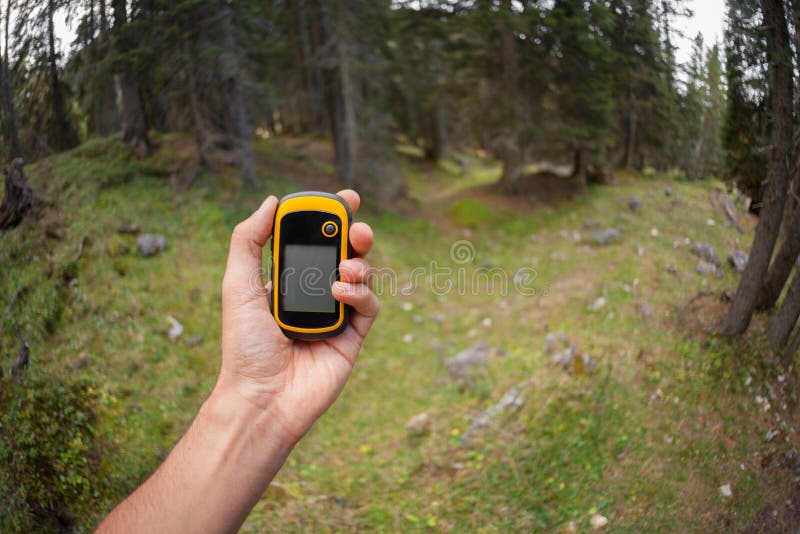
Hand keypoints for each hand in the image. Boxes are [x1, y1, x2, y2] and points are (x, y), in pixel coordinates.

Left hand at [215, 190, 378, 444]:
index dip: (331, 219)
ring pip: (362, 277)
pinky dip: (361, 294)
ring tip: (347, 267)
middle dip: (356, 235)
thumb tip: (270, 202)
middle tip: (357, 227)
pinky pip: (368, 307)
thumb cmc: (245, 347)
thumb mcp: (237, 286)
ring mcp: (336, 317)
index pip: (314, 242)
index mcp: (288, 282)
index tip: (344, 199)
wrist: (261, 399)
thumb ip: (248, 241)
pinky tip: (342, 293)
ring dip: (359, 264)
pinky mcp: (353, 339)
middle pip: (345, 255)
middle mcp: (314, 296)